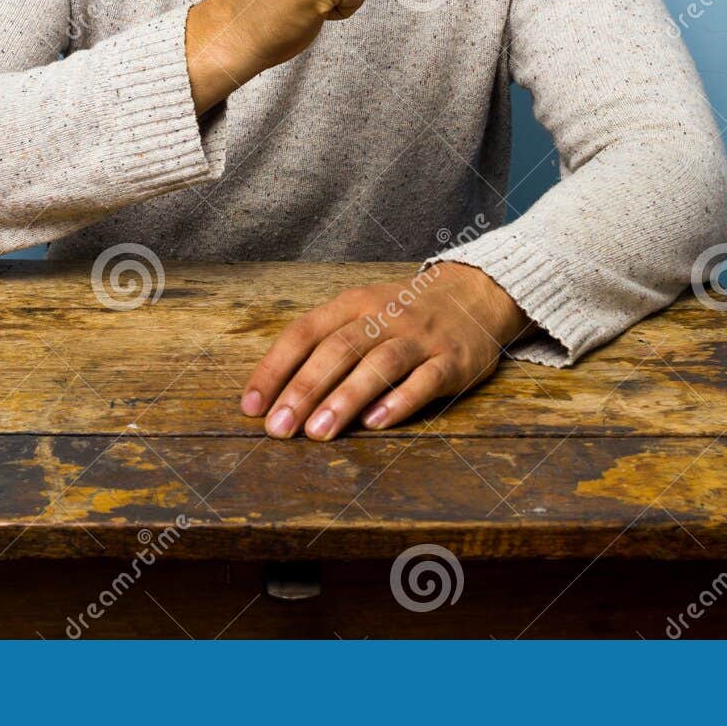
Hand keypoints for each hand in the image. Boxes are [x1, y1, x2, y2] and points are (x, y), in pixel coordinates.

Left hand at [241, 262, 531, 440]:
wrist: (474, 293)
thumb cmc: (402, 313)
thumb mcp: (361, 312)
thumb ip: (324, 344)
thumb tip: (277, 394)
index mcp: (353, 303)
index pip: (305, 333)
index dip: (275, 369)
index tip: (251, 405)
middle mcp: (384, 316)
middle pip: (338, 349)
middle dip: (304, 390)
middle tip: (279, 428)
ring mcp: (420, 338)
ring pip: (379, 364)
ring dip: (345, 398)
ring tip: (318, 432)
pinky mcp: (453, 360)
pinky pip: (425, 380)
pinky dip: (400, 401)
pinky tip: (376, 423)